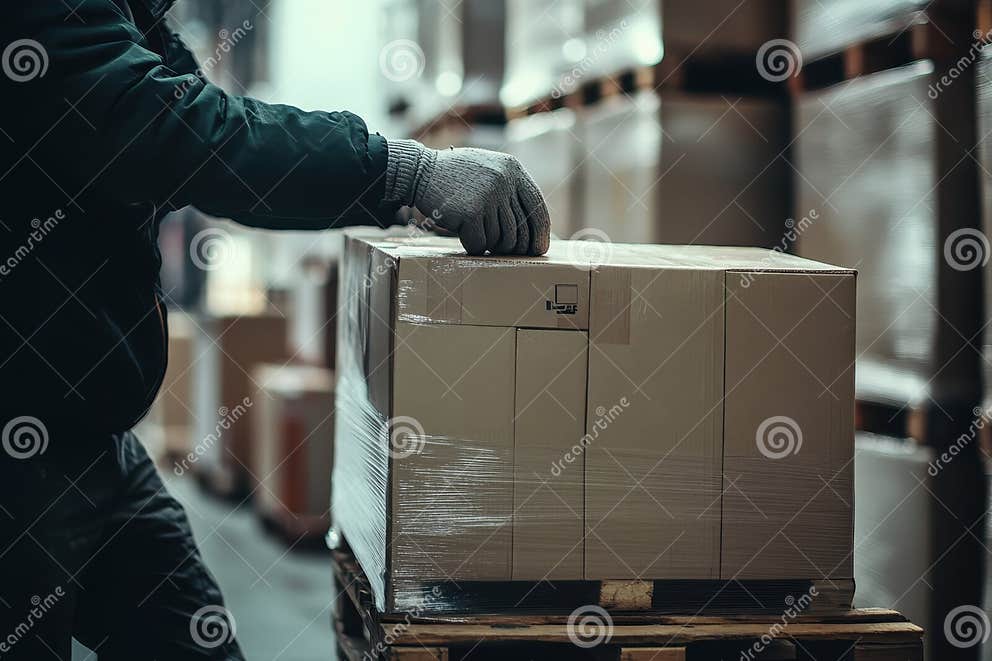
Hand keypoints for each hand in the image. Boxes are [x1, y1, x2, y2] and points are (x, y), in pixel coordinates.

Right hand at [384, 139, 550, 255]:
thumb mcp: (488, 170)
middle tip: (500, 250)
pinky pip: (480, 244)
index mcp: (513, 169)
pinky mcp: (471, 212)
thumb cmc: (454, 177)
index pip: (538, 209)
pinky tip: (462, 234)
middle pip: (520, 231)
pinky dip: (471, 246)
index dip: (540, 234)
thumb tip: (533, 230)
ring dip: (488, 245)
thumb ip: (510, 190)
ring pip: (500, 240)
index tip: (537, 249)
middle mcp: (504, 181)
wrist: (419, 171)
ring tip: (475, 233)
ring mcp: (488, 196)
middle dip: (512, 247)